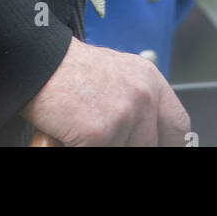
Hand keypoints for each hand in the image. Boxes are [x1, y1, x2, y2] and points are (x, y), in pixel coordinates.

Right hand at [21, 37, 189, 146]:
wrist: (38, 63)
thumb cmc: (70, 70)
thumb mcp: (117, 75)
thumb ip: (137, 100)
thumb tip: (147, 134)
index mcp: (149, 80)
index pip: (178, 125)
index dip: (170, 144)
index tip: (161, 147)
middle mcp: (143, 96)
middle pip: (149, 145)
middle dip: (127, 144)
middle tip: (107, 136)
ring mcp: (124, 115)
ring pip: (124, 150)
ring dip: (104, 145)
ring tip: (85, 128)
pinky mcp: (101, 133)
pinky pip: (98, 153)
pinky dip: (81, 147)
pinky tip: (72, 134)